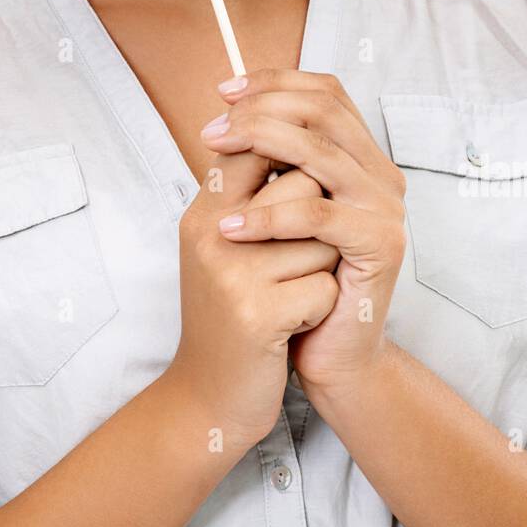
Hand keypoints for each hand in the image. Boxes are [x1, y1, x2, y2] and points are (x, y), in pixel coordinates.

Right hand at [170, 145, 338, 450]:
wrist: (208, 397)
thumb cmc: (231, 312)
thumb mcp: (224, 243)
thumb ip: (248, 191)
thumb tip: (296, 130)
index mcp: (202, 212)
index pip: (255, 141)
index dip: (296, 153)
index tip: (311, 184)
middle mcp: (210, 235)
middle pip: (302, 184)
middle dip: (319, 217)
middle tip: (299, 254)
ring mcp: (231, 274)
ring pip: (321, 238)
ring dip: (322, 265)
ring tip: (291, 291)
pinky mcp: (256, 316)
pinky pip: (324, 288)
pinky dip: (320, 308)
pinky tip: (292, 326)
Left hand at [202, 69, 406, 395]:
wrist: (330, 354)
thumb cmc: (298, 279)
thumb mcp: (279, 209)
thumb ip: (270, 163)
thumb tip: (227, 112)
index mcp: (362, 156)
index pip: (325, 93)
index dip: (275, 83)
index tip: (225, 91)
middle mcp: (381, 173)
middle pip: (323, 112)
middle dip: (262, 111)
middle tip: (214, 128)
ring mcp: (386, 207)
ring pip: (321, 154)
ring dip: (260, 146)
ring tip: (214, 157)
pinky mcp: (382, 244)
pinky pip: (319, 215)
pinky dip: (269, 216)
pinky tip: (231, 228)